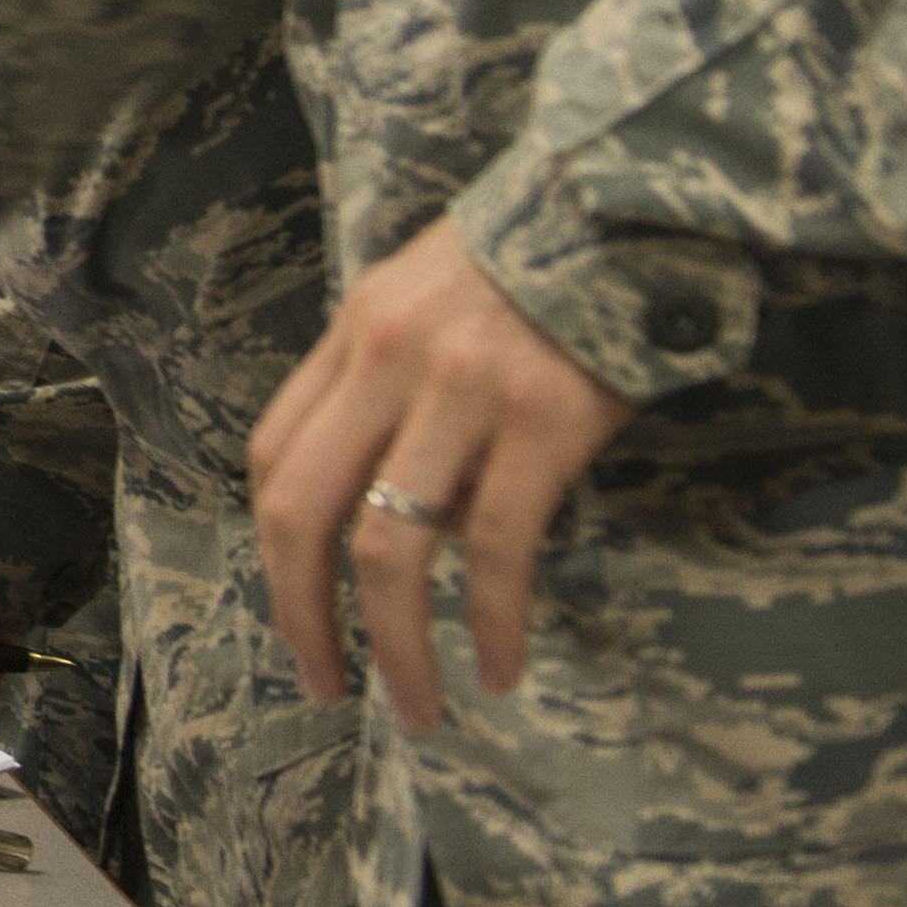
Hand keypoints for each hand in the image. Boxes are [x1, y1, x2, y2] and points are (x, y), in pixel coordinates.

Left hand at [247, 214, 634, 729]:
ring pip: (392, 550)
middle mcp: (388, 360)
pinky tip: (500, 667)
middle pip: (304, 514)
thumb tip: (381, 491)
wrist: (631, 198)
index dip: (274, 550)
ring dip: (398, 649)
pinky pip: (494, 548)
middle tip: (328, 689)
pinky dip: (489, 622)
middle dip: (302, 617)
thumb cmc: (534, 257)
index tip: (297, 614)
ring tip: (420, 709)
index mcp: (354, 331)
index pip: (275, 455)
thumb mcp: (428, 294)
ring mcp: (463, 393)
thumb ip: (389, 377)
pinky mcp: (544, 423)